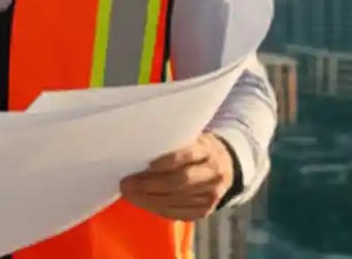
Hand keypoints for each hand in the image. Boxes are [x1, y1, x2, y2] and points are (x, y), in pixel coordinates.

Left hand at [118, 132, 234, 220]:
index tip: (146, 164)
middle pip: (180, 181)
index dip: (167, 161)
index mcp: (208, 150)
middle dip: (150, 185)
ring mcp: (212, 195)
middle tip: (127, 184)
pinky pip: (178, 214)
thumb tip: (136, 152)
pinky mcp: (205, 211)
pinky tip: (144, 203)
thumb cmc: (196, 148)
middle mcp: (213, 173)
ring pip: (177, 200)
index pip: (188, 155)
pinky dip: (158, 209)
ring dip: (149, 200)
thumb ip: (172, 144)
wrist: (224, 164)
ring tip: (129, 195)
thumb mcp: (190, 137)